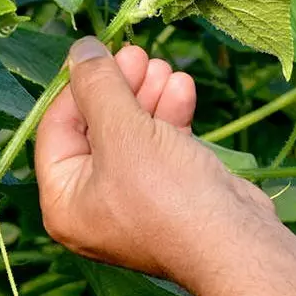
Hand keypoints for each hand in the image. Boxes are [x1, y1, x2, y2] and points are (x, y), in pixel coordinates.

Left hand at [34, 38, 274, 281]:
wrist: (239, 246)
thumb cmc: (167, 193)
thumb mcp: (122, 131)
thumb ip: (97, 86)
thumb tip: (79, 50)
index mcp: (63, 201)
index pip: (56, 129)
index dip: (76, 86)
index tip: (97, 52)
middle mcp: (92, 204)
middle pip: (95, 128)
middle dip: (118, 87)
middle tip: (137, 54)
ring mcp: (133, 200)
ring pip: (131, 134)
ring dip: (147, 96)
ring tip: (164, 66)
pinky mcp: (171, 194)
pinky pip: (160, 147)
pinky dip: (169, 117)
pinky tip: (182, 88)